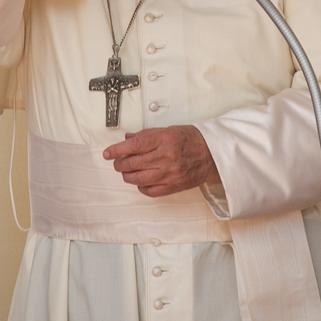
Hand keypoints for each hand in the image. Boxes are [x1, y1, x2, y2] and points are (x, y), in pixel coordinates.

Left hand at [103, 125, 220, 197]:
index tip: (108, 153)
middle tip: (118, 162)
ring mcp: (169, 173)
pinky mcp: (173, 186)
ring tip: (127, 171)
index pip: (133, 146)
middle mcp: (166, 157)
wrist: (213, 155)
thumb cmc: (192, 140)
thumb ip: (147, 134)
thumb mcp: (169, 130)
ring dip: (127, 175)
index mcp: (164, 140)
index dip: (117, 150)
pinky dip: (140, 186)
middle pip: (132, 163)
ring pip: (138, 179)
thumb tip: (128, 138)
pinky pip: (149, 191)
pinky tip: (141, 180)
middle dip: (120, 163)